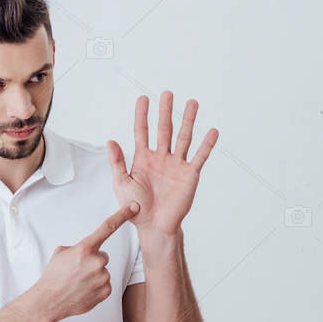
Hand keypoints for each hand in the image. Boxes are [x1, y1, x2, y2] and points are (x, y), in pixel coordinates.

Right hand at [31, 202, 138, 321]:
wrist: (49, 300)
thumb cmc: (54, 277)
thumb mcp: (62, 253)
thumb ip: (79, 248)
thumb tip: (87, 251)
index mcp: (85, 248)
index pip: (107, 227)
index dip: (122, 215)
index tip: (134, 207)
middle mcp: (96, 262)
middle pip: (103, 256)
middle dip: (93, 261)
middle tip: (78, 270)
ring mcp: (102, 277)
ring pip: (104, 271)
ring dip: (94, 275)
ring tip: (79, 282)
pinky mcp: (106, 291)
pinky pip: (105, 284)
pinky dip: (96, 287)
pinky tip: (84, 290)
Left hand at [106, 93, 217, 237]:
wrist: (154, 227)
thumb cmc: (136, 209)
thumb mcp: (122, 184)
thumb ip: (117, 163)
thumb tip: (110, 141)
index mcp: (143, 159)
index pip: (142, 131)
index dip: (142, 115)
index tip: (143, 98)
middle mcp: (161, 158)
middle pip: (164, 129)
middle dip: (165, 111)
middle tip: (167, 94)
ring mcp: (176, 165)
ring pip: (183, 138)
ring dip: (187, 120)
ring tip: (191, 103)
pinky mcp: (189, 175)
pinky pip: (199, 157)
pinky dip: (206, 145)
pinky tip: (212, 132)